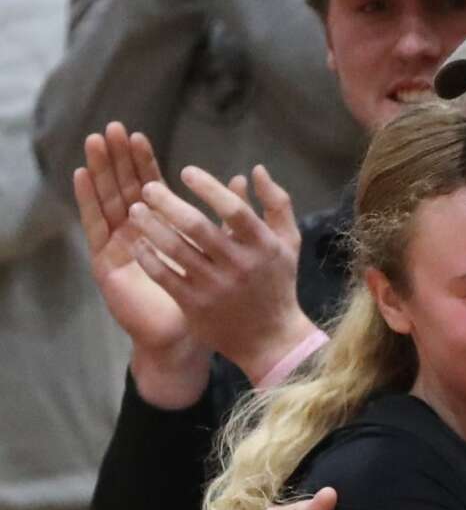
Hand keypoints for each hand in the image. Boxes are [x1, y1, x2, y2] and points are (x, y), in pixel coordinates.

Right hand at [75, 123, 210, 406]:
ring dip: (101, 170)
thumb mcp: (227, 251)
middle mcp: (140, 235)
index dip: (144, 162)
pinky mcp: (108, 263)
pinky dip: (87, 201)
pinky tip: (81, 176)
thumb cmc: (212, 299)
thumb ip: (230, 216)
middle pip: (126, 188)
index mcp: (166, 231)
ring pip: (108, 201)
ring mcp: (121, 248)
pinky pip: (95, 227)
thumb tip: (241, 178)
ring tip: (93, 142)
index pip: (151, 187)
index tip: (138, 134)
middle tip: (111, 128)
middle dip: (119, 159)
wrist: (188, 340)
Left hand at [127, 163, 315, 384]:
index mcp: (263, 245)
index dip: (208, 187)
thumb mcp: (288, 241)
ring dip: (151, 226)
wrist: (270, 338)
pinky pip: (164, 276)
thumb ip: (276, 204)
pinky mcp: (195, 305)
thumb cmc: (277, 283)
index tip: (186, 171)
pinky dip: (148, 257)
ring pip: (176, 250)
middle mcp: (239, 265)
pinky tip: (137, 242)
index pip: (234, 210)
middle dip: (168, 203)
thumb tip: (255, 171)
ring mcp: (215, 286)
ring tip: (134, 210)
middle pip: (198, 226)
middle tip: (147, 187)